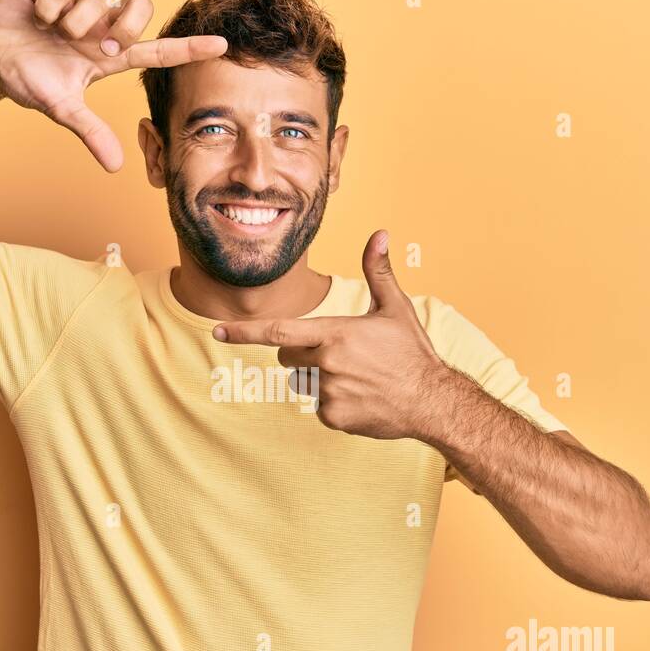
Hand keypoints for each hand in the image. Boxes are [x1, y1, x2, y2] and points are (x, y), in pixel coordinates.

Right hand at [0, 0, 226, 171]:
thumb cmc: (29, 81)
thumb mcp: (62, 108)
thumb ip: (90, 132)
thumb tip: (117, 167)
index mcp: (107, 56)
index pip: (156, 51)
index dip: (188, 49)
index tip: (222, 46)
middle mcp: (99, 26)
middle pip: (138, 9)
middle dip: (124, 24)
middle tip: (100, 44)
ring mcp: (78, 4)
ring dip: (74, 22)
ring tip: (53, 33)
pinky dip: (49, 7)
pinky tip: (37, 18)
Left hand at [213, 231, 448, 439]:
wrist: (433, 401)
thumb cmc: (413, 352)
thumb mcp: (395, 308)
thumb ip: (379, 271)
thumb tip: (379, 233)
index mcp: (335, 333)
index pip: (277, 331)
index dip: (244, 332)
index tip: (216, 331)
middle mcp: (327, 362)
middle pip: (286, 356)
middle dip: (302, 353)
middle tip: (340, 354)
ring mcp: (329, 392)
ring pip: (301, 382)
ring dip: (318, 378)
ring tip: (355, 377)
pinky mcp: (333, 417)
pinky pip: (318, 406)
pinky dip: (334, 403)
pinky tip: (361, 397)